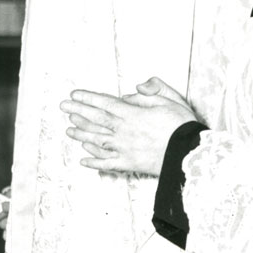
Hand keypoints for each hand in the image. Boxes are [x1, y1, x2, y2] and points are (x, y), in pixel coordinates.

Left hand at [61, 78, 197, 174]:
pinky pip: (107, 163)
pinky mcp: (129, 164)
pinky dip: (93, 162)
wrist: (189, 154)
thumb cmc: (182, 126)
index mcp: (133, 114)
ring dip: (81, 134)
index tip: (74, 94)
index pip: (104, 103)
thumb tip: (134, 89)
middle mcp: (124, 131)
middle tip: (63, 107)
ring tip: (69, 130)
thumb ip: (153, 89)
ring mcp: (124, 149)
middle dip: (78, 112)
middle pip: (96, 120)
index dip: (88, 98)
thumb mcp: (171, 99)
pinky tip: (83, 159)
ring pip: (97, 141)